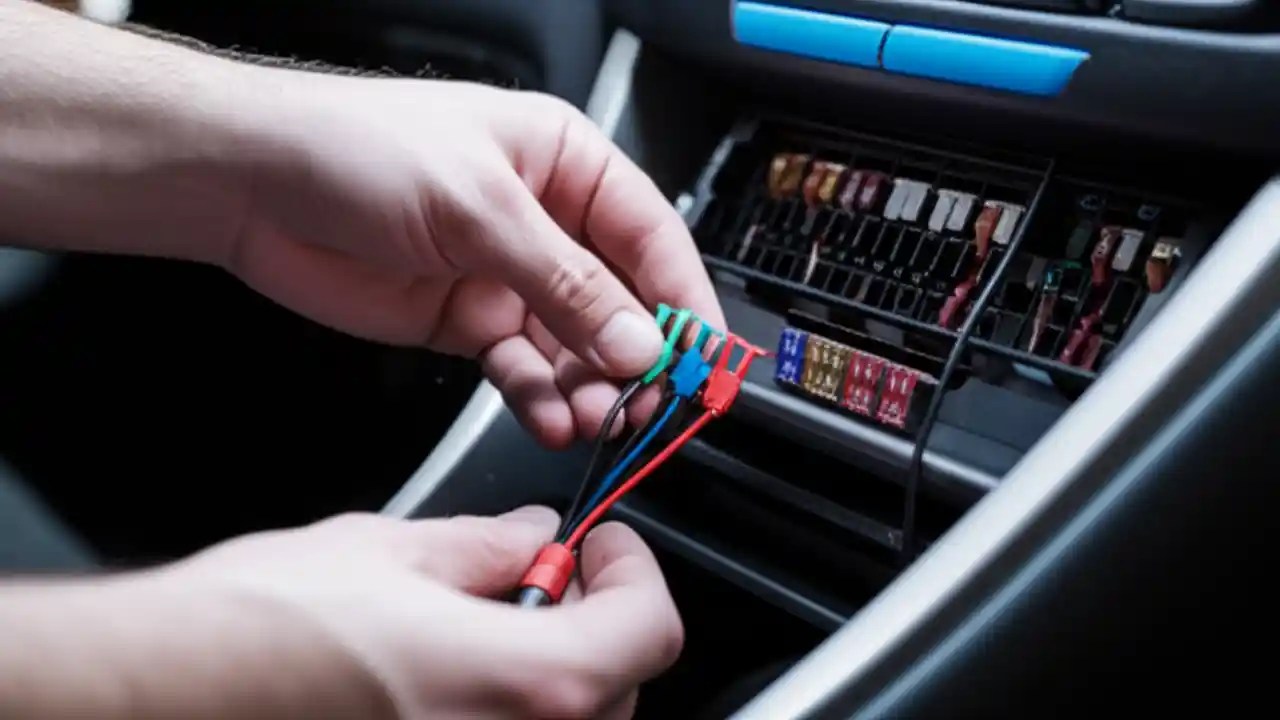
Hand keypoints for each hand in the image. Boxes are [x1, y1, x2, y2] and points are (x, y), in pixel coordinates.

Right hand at [0, 507, 682, 718]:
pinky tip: (448, 673)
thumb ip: (483, 547)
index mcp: (519, 683)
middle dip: (594, 621)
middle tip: (544, 578)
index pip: (650, 631)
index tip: (606, 546)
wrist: (156, 693)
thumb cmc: (253, 631)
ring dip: (553, 669)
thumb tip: (531, 540)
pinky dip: (503, 705)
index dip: (638, 575)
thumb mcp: (388, 552)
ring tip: (483, 625)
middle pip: (617, 684)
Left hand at [221, 72, 723, 446]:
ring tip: (594, 419)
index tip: (705, 356)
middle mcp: (545, 222)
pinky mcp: (468, 322)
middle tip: (646, 404)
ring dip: (589, 387)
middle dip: (636, 356)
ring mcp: (506, 276)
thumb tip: (636, 340)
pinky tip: (550, 418)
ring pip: (574, 345)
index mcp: (565, 164)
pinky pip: (522, 369)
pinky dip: (539, 398)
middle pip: (619, 300)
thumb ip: (566, 283)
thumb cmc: (357, 149)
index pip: (651, 236)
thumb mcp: (480, 208)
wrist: (253, 186)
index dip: (683, 298)